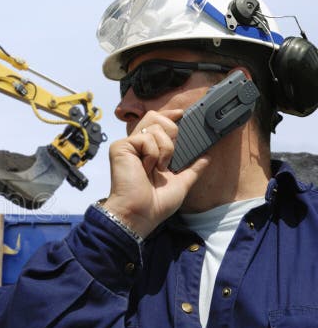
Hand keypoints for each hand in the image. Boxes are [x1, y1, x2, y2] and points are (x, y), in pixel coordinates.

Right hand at [102, 109, 210, 237]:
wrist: (141, 213)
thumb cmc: (156, 204)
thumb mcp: (181, 182)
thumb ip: (193, 168)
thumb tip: (206, 157)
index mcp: (149, 152)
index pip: (157, 123)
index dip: (169, 115)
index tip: (182, 114)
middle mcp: (137, 146)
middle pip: (155, 117)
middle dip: (171, 131)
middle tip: (170, 155)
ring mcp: (128, 146)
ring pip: (154, 126)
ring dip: (165, 149)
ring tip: (157, 168)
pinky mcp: (120, 147)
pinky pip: (146, 138)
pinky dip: (153, 154)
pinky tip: (146, 169)